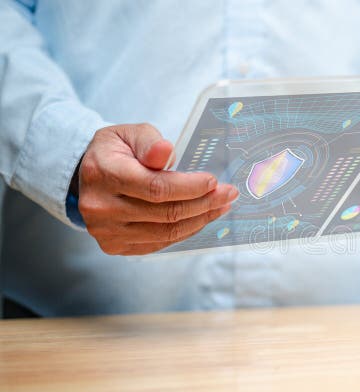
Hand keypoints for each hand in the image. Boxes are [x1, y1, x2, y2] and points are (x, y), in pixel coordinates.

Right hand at [77, 123, 237, 254]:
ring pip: (166, 233)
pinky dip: (185, 232)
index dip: (190, 187)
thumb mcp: (130, 133)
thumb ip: (150, 142)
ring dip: (200, 220)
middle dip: (204, 203)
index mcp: (104, 174)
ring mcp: (106, 231)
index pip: (156, 188)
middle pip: (165, 213)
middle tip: (228, 194)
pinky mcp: (114, 246)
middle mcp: (101, 207)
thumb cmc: (115, 151)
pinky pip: (159, 243)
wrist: (88, 175)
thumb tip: (166, 151)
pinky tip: (200, 218)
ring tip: (220, 206)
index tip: (214, 181)